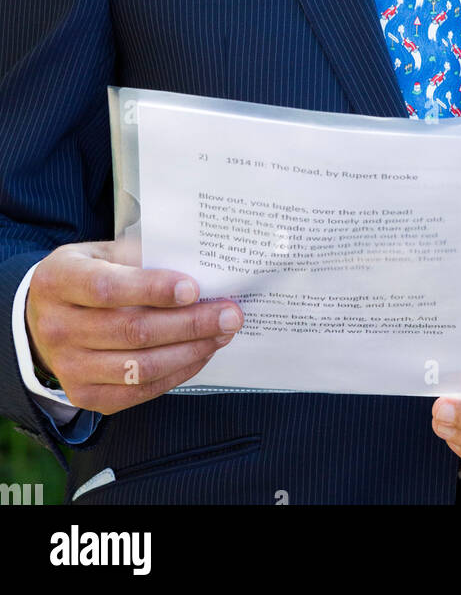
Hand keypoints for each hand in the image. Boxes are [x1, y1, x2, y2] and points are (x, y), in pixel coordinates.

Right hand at [24, 241, 243, 413]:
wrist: (43, 318)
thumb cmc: (87, 275)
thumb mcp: (102, 252)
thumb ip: (141, 256)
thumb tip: (198, 266)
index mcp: (59, 281)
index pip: (106, 288)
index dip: (152, 289)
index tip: (193, 288)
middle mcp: (57, 328)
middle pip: (132, 332)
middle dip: (190, 323)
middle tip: (230, 313)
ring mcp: (68, 367)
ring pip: (140, 367)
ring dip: (191, 351)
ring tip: (222, 333)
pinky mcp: (85, 395)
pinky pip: (139, 391)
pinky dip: (176, 373)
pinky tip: (200, 354)